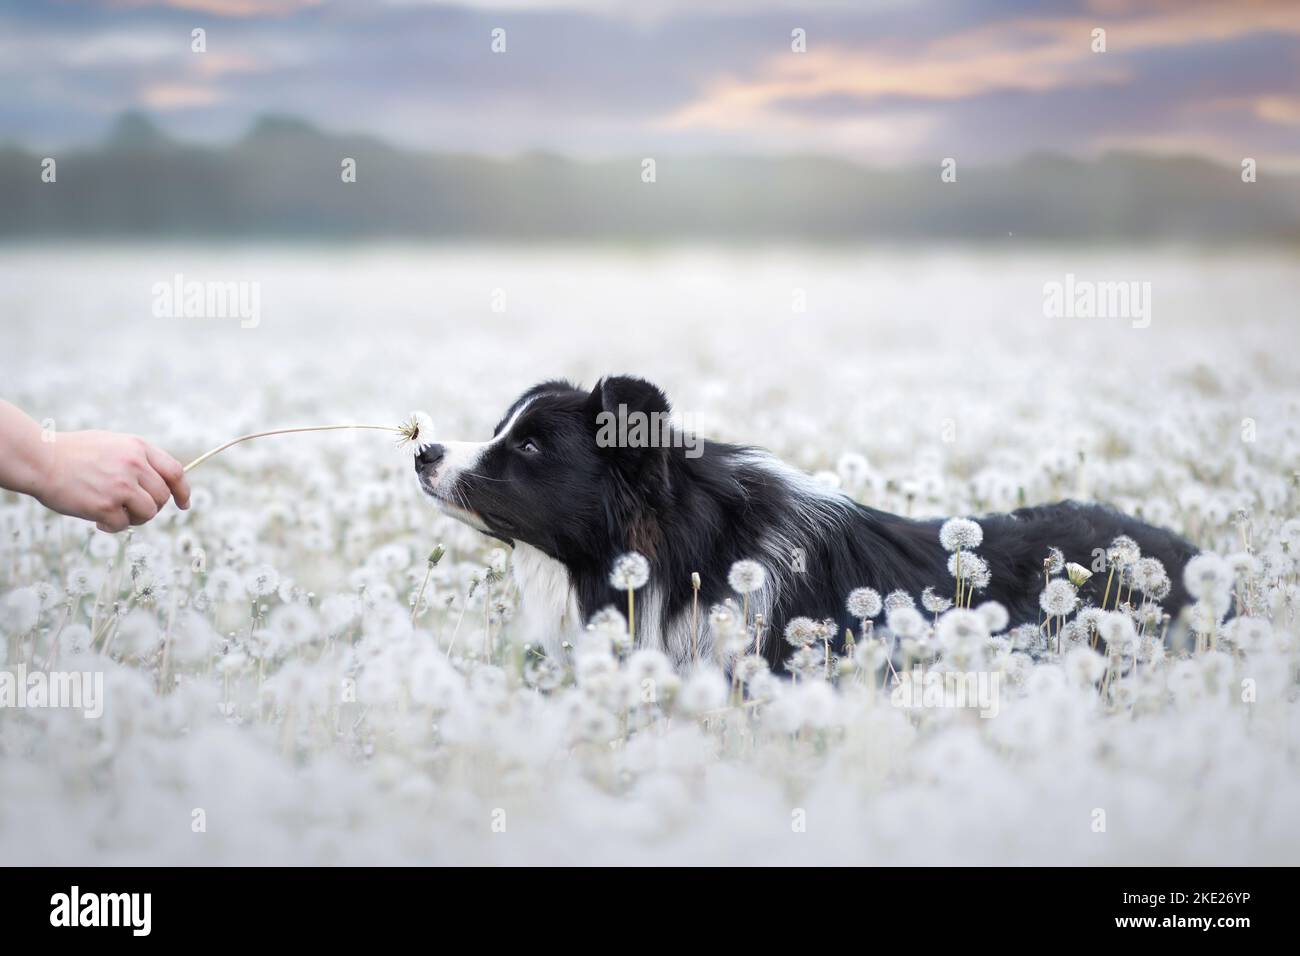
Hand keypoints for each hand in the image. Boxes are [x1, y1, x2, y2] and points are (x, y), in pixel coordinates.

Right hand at [35, 431, 190, 532]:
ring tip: (116, 514)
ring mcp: (120, 486)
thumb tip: (160, 482)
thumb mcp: (113, 444)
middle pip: (162, 496)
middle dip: (151, 507)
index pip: (175, 472)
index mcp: (138, 448)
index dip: (183, 491)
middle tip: (131, 509)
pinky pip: (124, 525)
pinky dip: (113, 527)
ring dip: (136, 519)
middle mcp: (134, 465)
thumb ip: (138, 459)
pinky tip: (98, 522)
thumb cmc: (73, 453)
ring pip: (148, 512)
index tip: (183, 504)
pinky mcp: (105, 506)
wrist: (40, 460)